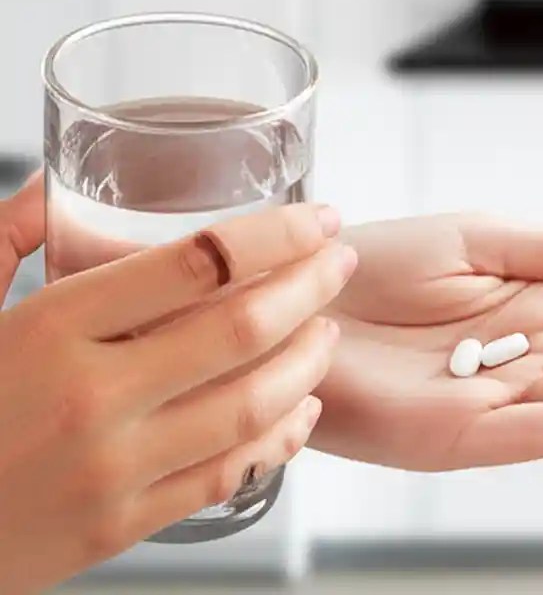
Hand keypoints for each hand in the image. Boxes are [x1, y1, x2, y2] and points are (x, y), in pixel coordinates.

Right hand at [0, 183, 354, 593]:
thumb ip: (2, 243)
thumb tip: (49, 186)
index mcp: (52, 327)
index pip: (198, 264)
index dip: (277, 235)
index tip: (320, 220)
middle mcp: (91, 396)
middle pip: (242, 329)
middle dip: (311, 288)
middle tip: (340, 264)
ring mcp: (113, 467)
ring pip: (252, 405)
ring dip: (308, 362)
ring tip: (328, 332)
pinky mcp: (122, 526)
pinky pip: (228, 474)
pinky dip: (281, 438)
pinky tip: (302, 409)